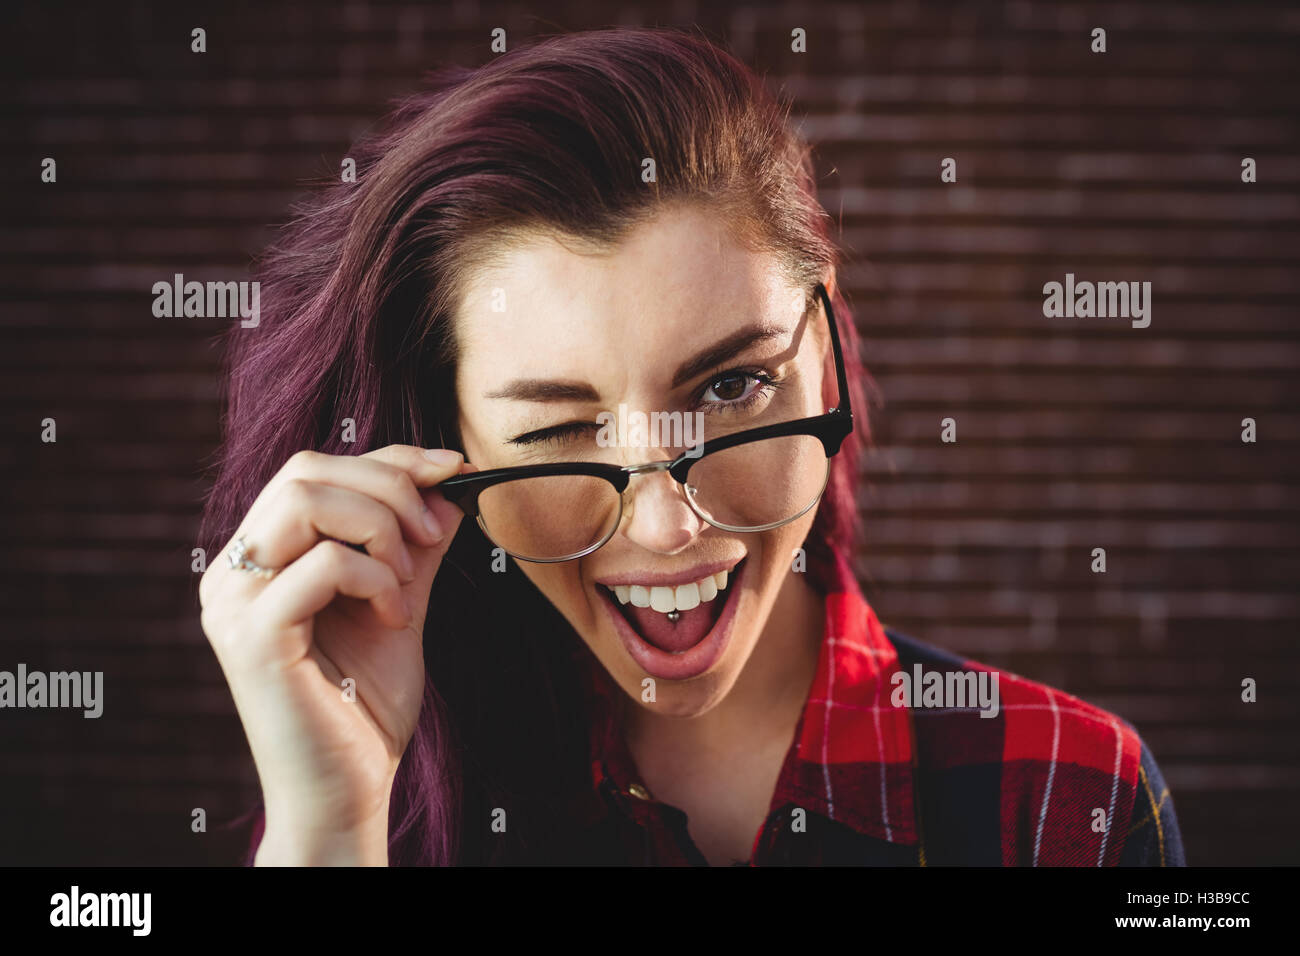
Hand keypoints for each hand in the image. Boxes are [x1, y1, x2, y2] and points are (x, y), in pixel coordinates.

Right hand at [198, 444, 469, 863]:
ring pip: (305, 498)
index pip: (313, 470)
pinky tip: (395, 616)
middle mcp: (232, 573)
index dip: (387, 460)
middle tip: (436, 533)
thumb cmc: (364, 705)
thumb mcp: (397, 605)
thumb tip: (447, 487)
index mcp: (259, 561)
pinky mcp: (252, 636)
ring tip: (407, 582)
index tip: (451, 469)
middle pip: (304, 470)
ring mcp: (233, 602)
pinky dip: (374, 576)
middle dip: (389, 486)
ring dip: (380, 526)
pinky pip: (323, 562)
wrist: (346, 790)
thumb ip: (412, 549)